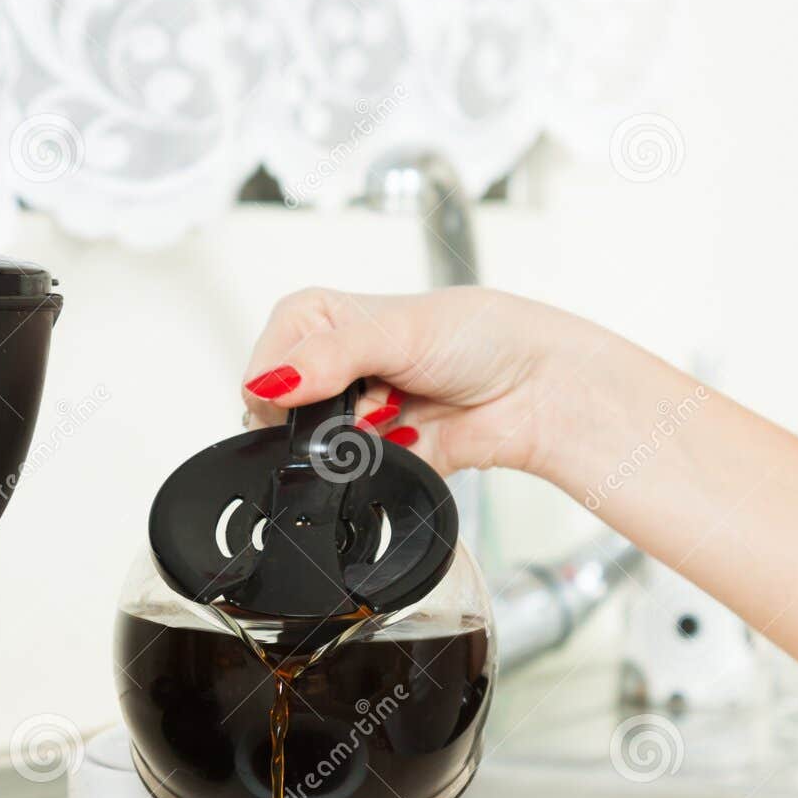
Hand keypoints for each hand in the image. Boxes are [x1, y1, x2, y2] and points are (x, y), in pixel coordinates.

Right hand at [241, 285, 615, 478]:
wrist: (535, 388)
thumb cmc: (479, 335)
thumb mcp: (395, 331)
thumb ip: (327, 357)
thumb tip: (273, 383)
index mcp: (318, 320)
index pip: (262, 364)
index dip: (282, 384)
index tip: (317, 386)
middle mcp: (329, 366)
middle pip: (281, 414)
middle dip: (321, 416)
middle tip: (371, 397)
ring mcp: (350, 415)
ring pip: (314, 450)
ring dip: (353, 441)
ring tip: (395, 413)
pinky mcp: (373, 457)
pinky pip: (348, 477)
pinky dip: (375, 464)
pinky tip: (407, 436)